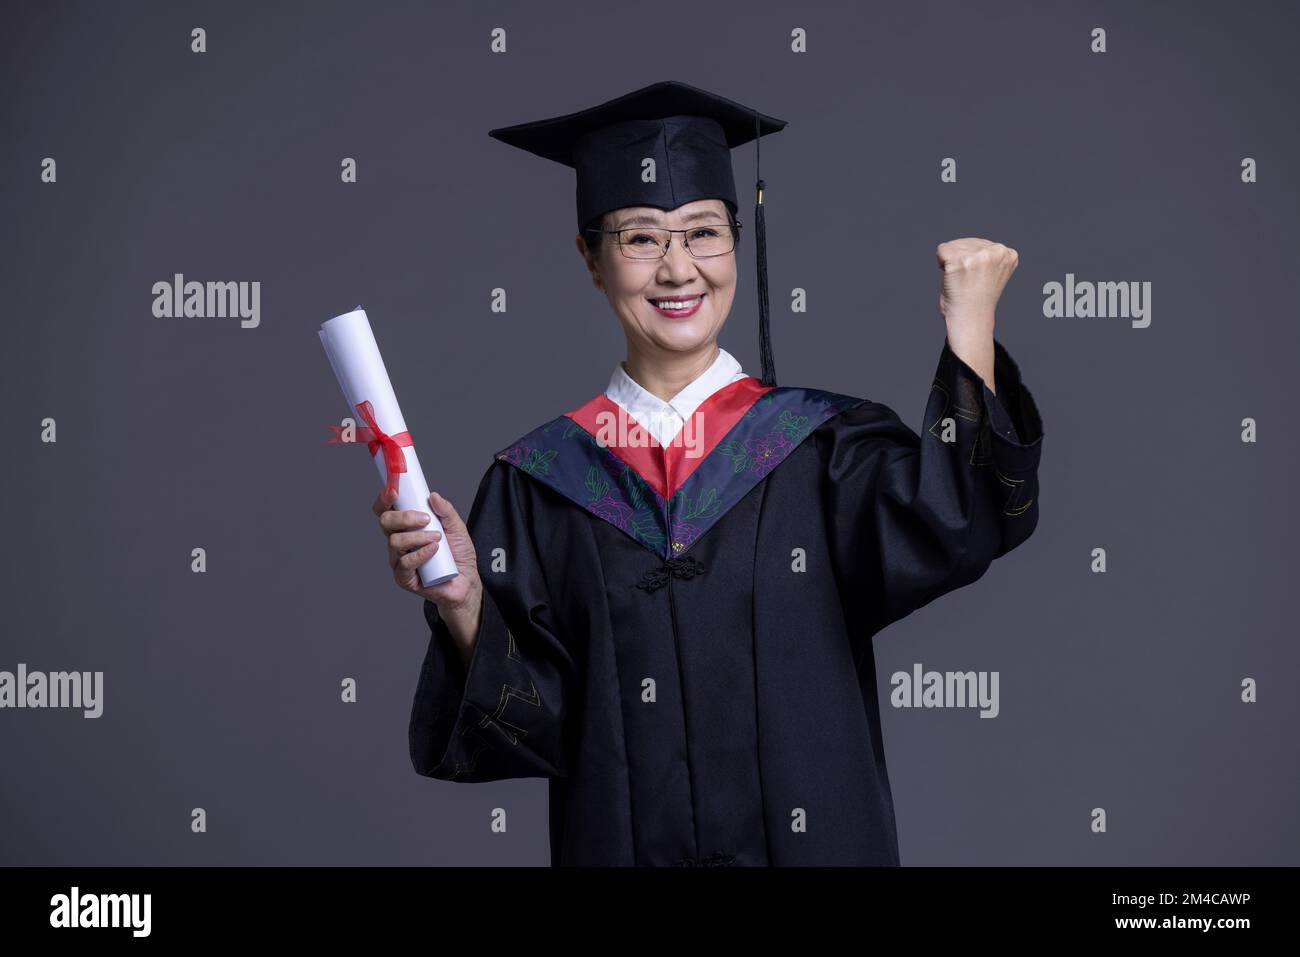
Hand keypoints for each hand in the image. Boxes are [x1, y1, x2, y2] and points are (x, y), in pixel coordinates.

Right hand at [373, 487, 480, 612]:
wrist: (466, 581)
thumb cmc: (458, 554)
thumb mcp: (457, 528)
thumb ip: (446, 511)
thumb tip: (433, 495)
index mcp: (405, 528)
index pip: (386, 510)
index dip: (385, 499)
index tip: (395, 491)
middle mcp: (398, 542)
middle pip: (385, 522)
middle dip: (404, 517)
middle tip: (425, 519)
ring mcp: (398, 560)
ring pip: (395, 542)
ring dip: (417, 537)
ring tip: (437, 538)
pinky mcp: (404, 578)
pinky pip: (405, 563)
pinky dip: (421, 554)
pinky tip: (434, 550)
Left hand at [936, 237, 1018, 337]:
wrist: (970, 320)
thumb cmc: (977, 300)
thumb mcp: (993, 272)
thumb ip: (989, 257)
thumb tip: (971, 244)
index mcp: (1008, 254)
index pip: (980, 244)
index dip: (972, 260)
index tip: (977, 278)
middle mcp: (996, 252)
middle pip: (965, 242)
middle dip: (961, 259)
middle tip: (966, 282)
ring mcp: (978, 256)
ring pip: (953, 246)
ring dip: (951, 262)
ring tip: (960, 281)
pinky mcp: (960, 261)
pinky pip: (942, 250)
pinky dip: (941, 263)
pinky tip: (950, 277)